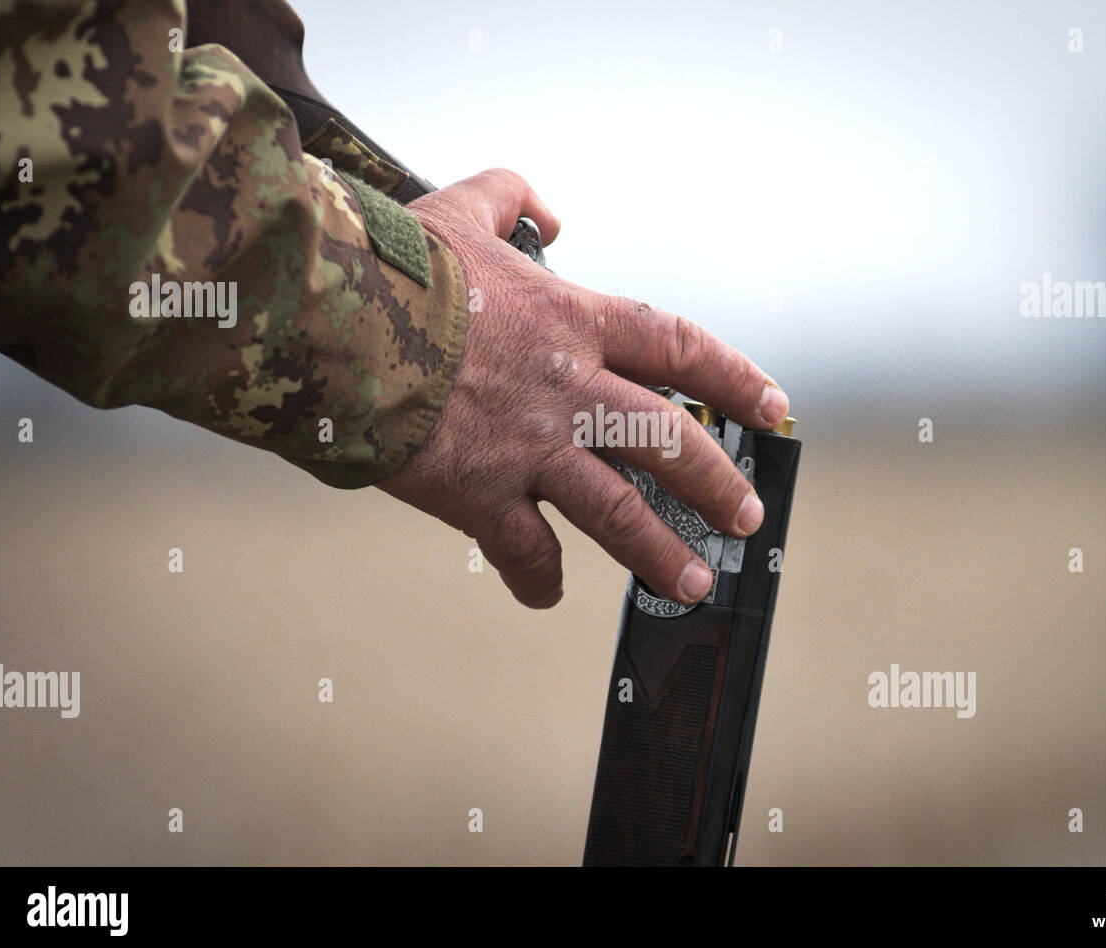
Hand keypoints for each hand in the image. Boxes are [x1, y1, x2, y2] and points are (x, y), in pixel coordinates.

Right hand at [377, 169, 789, 608]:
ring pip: (618, 512)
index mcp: (574, 321)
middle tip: (748, 517)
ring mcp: (529, 446)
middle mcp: (569, 389)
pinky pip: (523, 548)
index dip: (736, 379)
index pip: (681, 349)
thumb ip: (514, 195)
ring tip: (696, 584)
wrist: (332, 320)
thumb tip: (550, 209)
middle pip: (669, 443)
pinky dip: (538, 577)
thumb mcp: (463, 206)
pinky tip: (547, 593)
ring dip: (660, 553)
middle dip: (717, 483)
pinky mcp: (478, 493)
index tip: (773, 408)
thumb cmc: (395, 263)